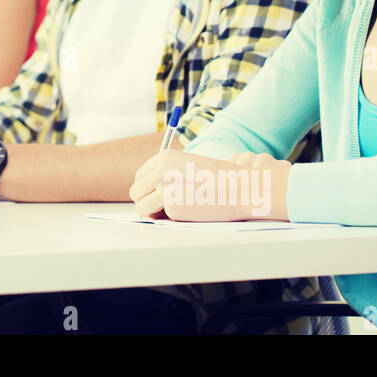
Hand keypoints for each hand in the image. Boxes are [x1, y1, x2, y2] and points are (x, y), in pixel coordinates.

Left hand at [130, 149, 289, 220]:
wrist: (241, 187)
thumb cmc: (220, 179)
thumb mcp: (189, 165)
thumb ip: (168, 173)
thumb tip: (148, 192)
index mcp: (164, 157)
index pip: (141, 176)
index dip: (147, 189)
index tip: (158, 196)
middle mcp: (160, 170)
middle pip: (136, 191)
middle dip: (146, 202)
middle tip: (162, 209)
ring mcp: (164, 188)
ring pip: (140, 206)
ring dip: (152, 213)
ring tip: (172, 212)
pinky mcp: (172, 206)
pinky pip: (160, 218)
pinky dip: (170, 219)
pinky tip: (188, 212)